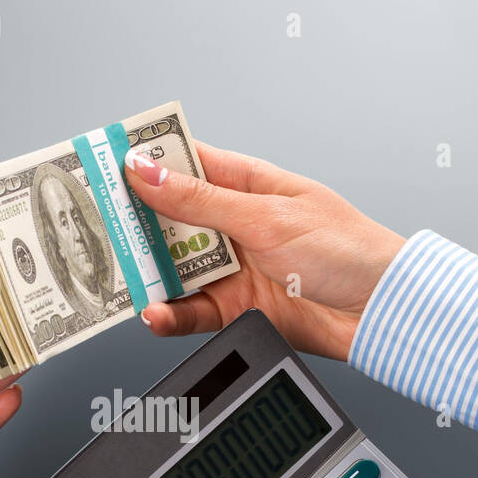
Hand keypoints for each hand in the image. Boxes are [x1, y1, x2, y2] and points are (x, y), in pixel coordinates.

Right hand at [124, 143, 407, 360]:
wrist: (379, 312)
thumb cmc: (346, 250)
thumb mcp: (266, 216)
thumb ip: (202, 201)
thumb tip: (149, 174)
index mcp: (248, 186)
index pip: (186, 165)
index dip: (146, 164)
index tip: (105, 165)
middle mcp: (236, 225)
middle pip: (170, 220)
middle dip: (135, 224)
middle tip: (98, 227)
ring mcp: (234, 268)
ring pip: (174, 268)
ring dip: (149, 273)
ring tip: (122, 275)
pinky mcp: (235, 309)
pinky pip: (190, 311)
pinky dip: (170, 314)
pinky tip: (155, 312)